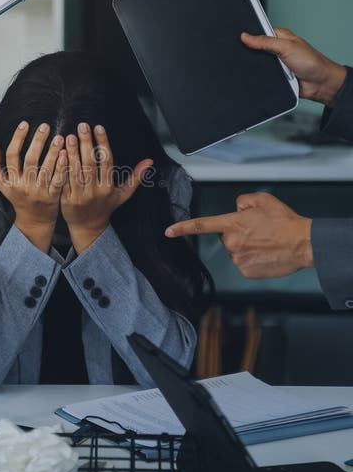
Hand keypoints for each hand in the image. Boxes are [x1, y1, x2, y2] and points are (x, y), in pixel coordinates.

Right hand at [0, 121, 66, 251]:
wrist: (34, 222)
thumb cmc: (19, 198)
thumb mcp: (3, 185)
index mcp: (11, 181)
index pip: (12, 156)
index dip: (17, 138)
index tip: (25, 123)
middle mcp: (24, 186)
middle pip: (30, 160)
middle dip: (37, 141)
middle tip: (44, 126)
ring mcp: (39, 192)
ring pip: (45, 169)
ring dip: (52, 152)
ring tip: (59, 136)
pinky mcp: (53, 197)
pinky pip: (58, 180)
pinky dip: (62, 167)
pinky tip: (67, 154)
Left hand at [61, 123, 152, 252]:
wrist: (88, 227)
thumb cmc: (106, 207)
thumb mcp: (123, 194)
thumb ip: (135, 177)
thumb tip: (149, 161)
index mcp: (108, 188)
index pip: (106, 161)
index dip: (103, 143)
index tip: (99, 127)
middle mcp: (94, 191)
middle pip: (90, 163)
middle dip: (86, 143)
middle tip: (82, 126)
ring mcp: (79, 196)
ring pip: (75, 171)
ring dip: (72, 152)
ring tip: (69, 135)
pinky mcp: (65, 199)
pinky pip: (63, 180)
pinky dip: (61, 167)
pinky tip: (59, 153)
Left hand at [165, 191, 312, 277]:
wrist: (303, 243)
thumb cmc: (285, 222)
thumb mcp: (263, 200)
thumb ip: (243, 201)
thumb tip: (236, 208)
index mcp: (233, 223)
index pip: (202, 225)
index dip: (183, 228)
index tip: (168, 232)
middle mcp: (232, 242)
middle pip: (227, 237)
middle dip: (238, 234)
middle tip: (259, 231)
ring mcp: (238, 258)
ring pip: (236, 251)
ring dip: (247, 247)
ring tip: (266, 242)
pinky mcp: (246, 271)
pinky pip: (244, 263)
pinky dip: (253, 259)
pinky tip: (266, 254)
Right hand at [241, 28, 346, 106]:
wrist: (320, 84)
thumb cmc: (312, 62)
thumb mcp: (286, 47)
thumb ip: (265, 41)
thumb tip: (246, 36)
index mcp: (280, 37)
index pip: (259, 32)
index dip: (250, 35)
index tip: (239, 38)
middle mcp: (277, 49)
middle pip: (256, 49)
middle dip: (253, 54)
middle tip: (253, 56)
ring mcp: (276, 63)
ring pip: (258, 64)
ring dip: (260, 68)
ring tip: (264, 68)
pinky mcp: (275, 76)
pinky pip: (262, 76)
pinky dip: (262, 78)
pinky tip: (265, 77)